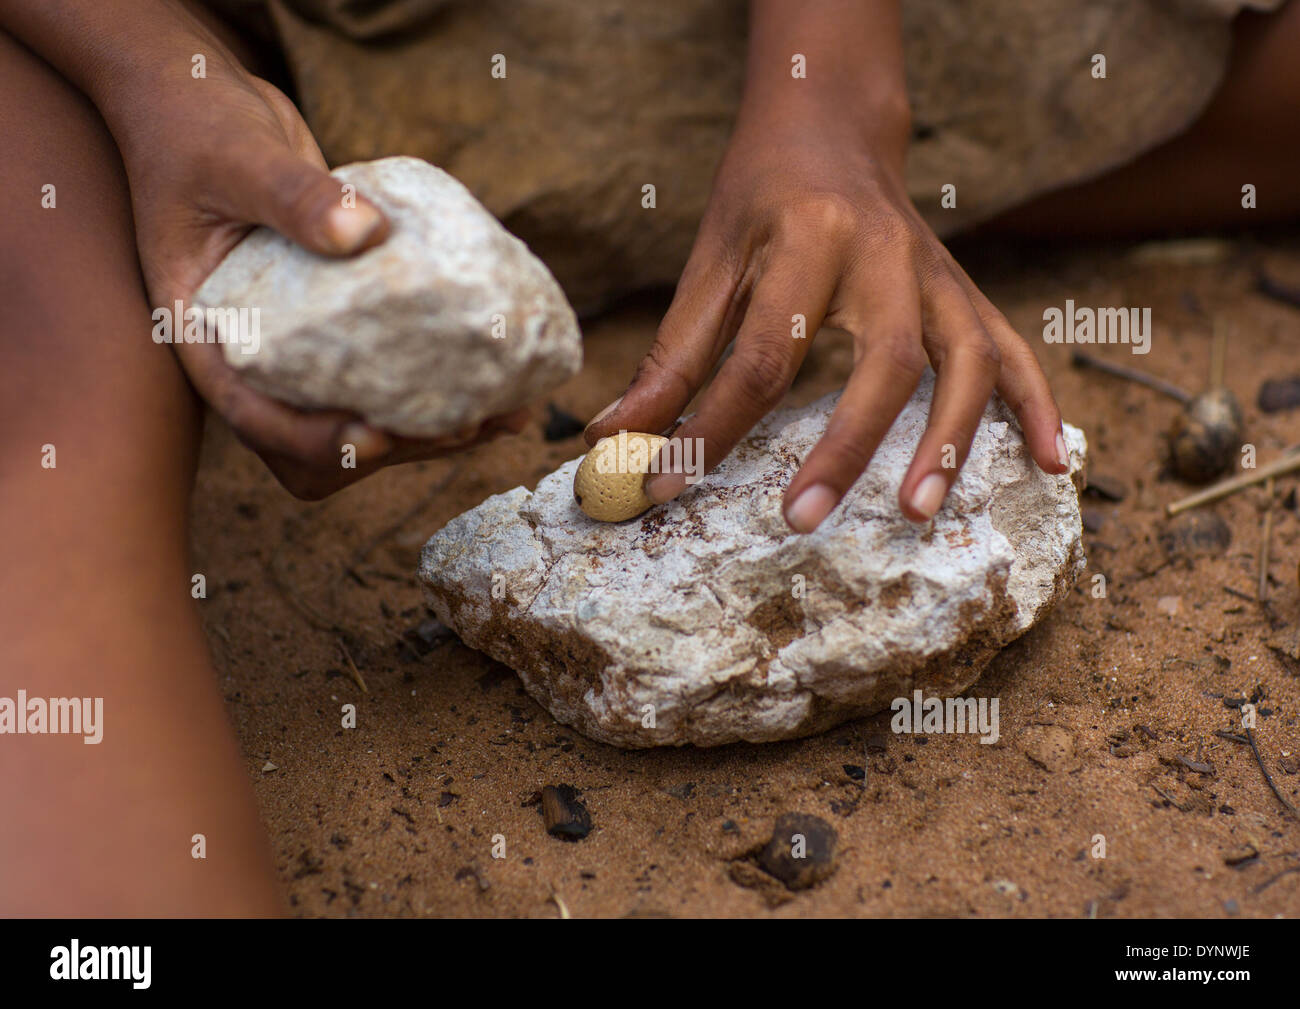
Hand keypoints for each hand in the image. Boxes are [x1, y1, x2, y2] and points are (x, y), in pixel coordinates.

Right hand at [108, 41, 523, 497]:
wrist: (202, 105)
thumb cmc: (196, 126)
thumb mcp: (235, 156)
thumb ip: (292, 192)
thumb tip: (363, 232)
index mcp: (204, 332)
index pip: (249, 411)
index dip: (309, 439)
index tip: (374, 435)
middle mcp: (252, 353)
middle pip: (313, 442)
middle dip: (389, 445)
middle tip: (463, 424)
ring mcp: (299, 345)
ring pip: (358, 420)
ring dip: (427, 431)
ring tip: (502, 415)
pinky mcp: (343, 324)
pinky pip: (387, 372)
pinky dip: (442, 387)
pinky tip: (505, 382)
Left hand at [585, 108, 1067, 529]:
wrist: (832, 132)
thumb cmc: (760, 200)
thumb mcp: (708, 264)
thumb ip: (670, 356)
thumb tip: (610, 438)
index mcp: (809, 240)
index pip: (762, 354)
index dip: (709, 428)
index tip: (663, 487)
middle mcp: (888, 255)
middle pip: (882, 362)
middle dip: (842, 448)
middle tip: (798, 520)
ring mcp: (940, 275)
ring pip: (966, 362)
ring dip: (949, 442)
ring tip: (915, 512)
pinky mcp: (966, 293)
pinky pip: (1015, 352)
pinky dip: (1037, 408)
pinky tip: (1052, 463)